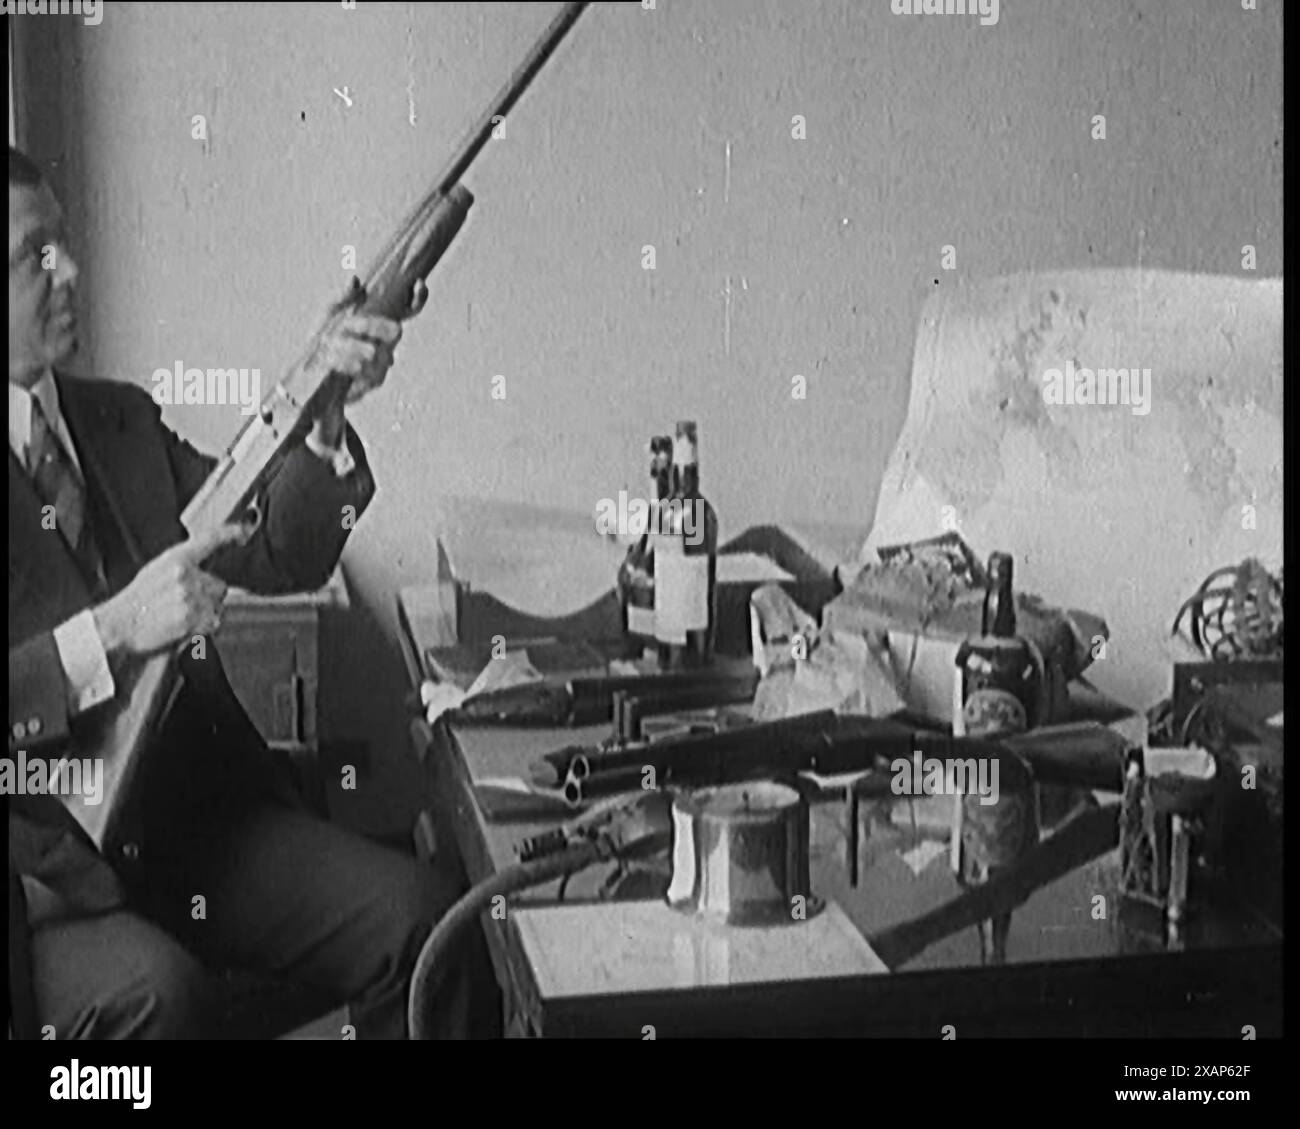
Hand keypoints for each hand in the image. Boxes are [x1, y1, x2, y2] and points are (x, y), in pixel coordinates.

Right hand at [92, 524, 250, 660]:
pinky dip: (204, 626)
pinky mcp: (193, 619)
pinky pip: (214, 622)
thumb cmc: (137, 600)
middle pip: (220, 585)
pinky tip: (184, 625)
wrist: (120, 625)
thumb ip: (183, 564)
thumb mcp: (157, 570)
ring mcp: (190, 598)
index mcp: (175, 559)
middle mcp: (186, 576)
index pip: (210, 540)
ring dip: (206, 611)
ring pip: (217, 605)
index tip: (243, 531)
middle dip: (208, 595)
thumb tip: (207, 559)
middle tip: (183, 602)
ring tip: (180, 614)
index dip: (230, 533)